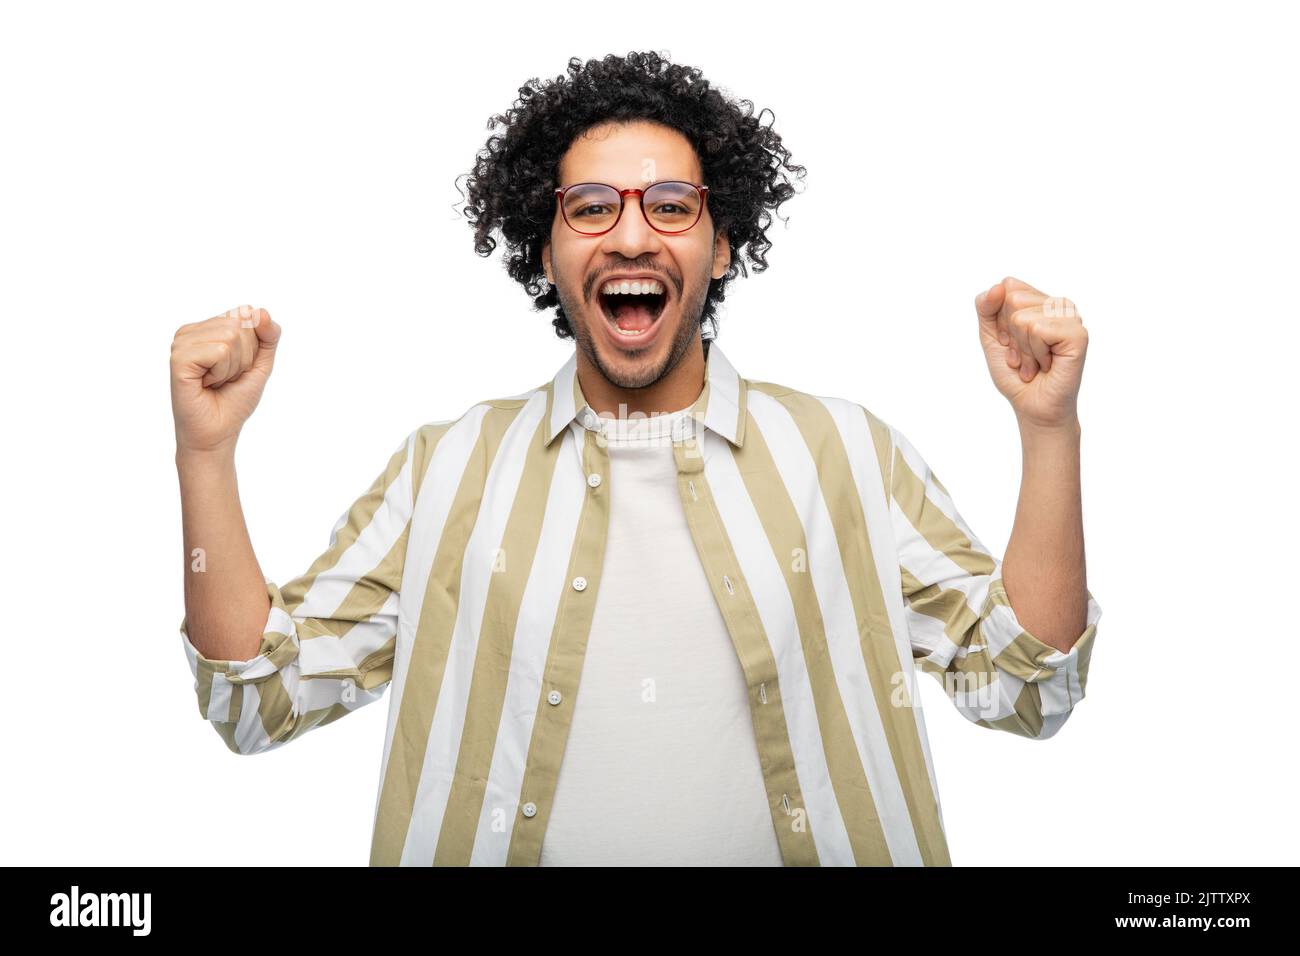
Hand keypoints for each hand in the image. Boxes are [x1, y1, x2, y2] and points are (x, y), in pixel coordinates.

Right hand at [170, 304, 280, 454]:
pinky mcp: (178, 358)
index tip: (236, 368)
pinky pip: (219, 351)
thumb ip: (268, 335)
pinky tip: (206, 384)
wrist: (218, 431)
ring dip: (233, 367)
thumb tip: (261, 311)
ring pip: (230, 336)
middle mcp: (190, 331)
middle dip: (244, 357)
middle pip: (239, 325)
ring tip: (216, 381)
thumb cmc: (235, 399)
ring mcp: (181, 343)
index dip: (253, 348)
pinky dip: (222, 372)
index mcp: (206, 327)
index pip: (247, 315)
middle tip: (225, 378)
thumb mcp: (260, 363)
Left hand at [975, 276, 1088, 429]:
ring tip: (1035, 363)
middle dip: (1010, 335)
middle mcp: (1058, 304)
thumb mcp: (990, 337)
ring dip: (1022, 349)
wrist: (1031, 406)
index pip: (1007, 287)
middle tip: (1024, 355)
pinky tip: (1047, 364)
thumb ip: (986, 308)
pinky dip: (1034, 354)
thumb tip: (997, 287)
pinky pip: (1038, 330)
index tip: (1010, 342)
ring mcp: (1071, 317)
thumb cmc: (1015, 374)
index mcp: (1040, 300)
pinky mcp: (1078, 334)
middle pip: (1013, 299)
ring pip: (1022, 317)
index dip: (1000, 319)